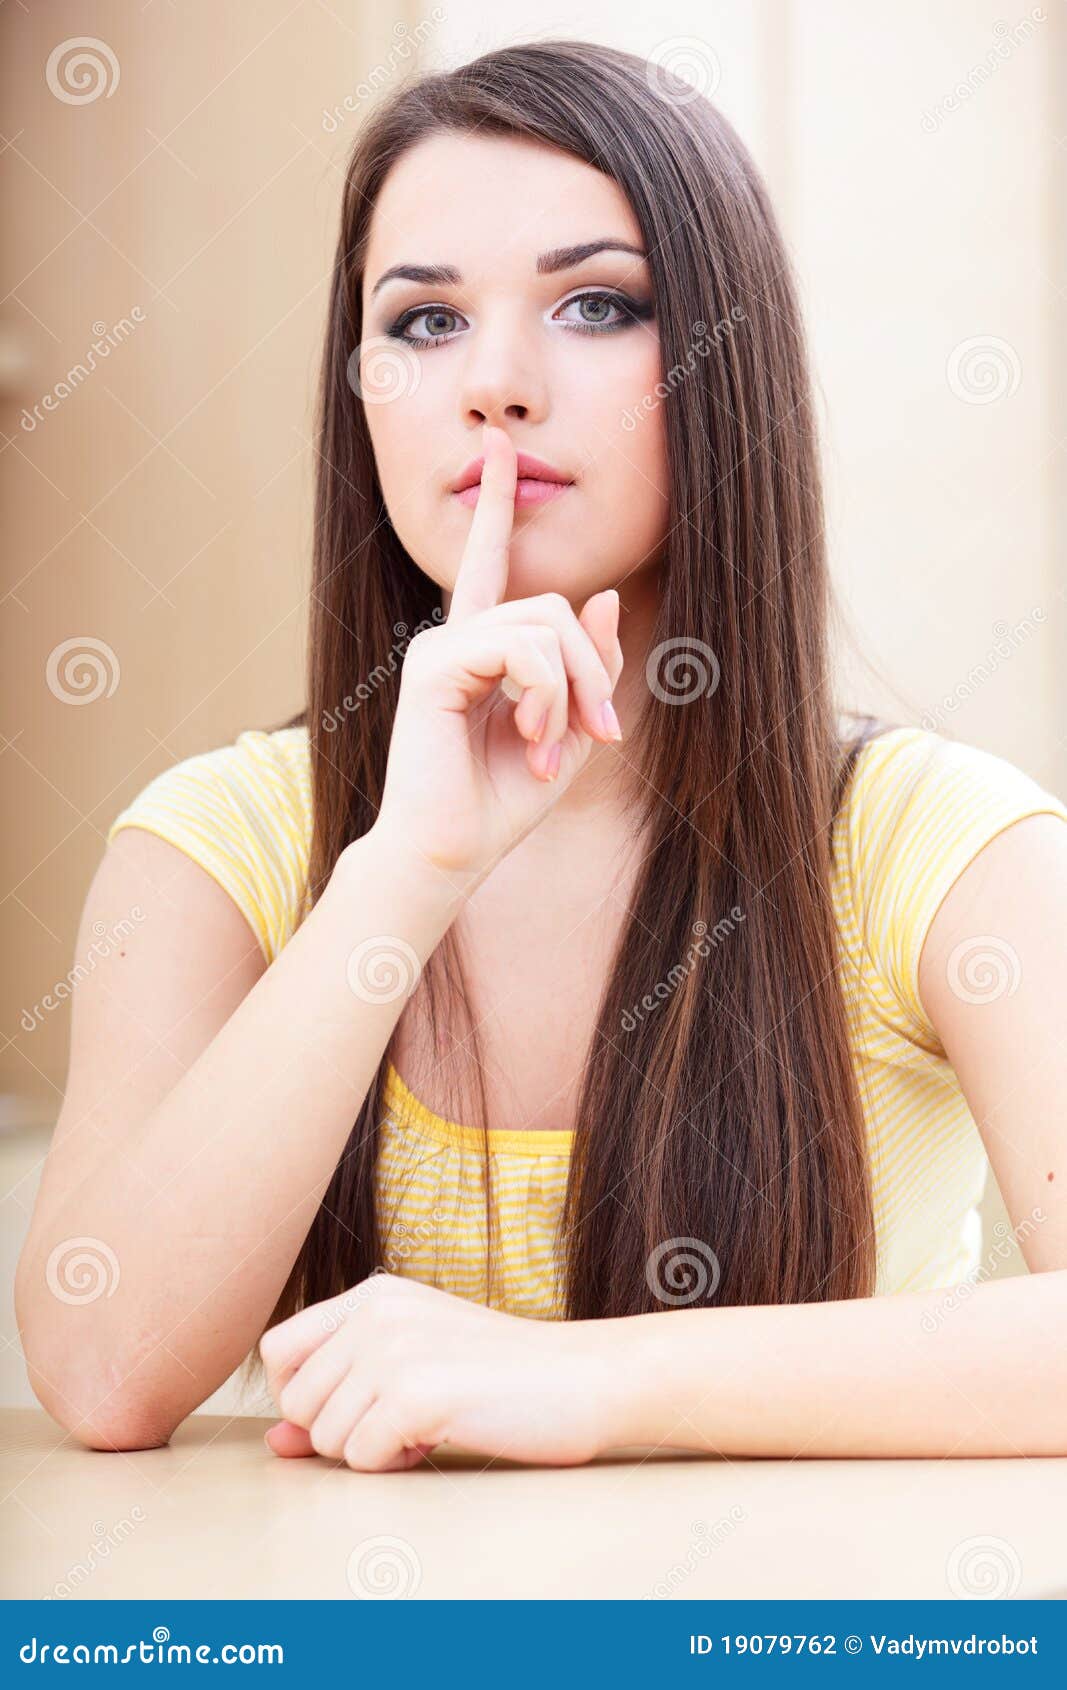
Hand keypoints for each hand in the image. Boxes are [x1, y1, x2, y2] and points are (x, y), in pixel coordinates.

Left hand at [259, 1270, 618, 1471]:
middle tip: (404, 1421)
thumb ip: (340, 1396)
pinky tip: (440, 1436)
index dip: (302, 1395)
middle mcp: (375, 1311)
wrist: (584, 1378)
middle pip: (296, 1402)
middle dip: (339, 1430)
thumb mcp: (413, 1369)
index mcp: (373, 1294)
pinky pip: (361, 1458)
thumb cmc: (502, 1378)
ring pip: (324, 1436)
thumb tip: (274, 1442)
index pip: (277, 1350)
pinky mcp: (415, 1392)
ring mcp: (394, 1348)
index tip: (356, 1407)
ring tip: (430, 1424)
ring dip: (372, 1450)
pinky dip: (397, 1463)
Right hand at [375, 421, 624, 888]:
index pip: (491, 564)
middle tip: (598, 733)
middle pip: (555, 607)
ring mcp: (439, 648)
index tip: (500, 449)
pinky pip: (519, 649)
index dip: (497, 506)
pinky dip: (543, 694)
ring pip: (543, 625)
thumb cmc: (500, 801)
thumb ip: (587, 666)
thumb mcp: (568, 728)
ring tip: (548, 744)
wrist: (449, 854)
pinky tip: (529, 735)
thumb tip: (602, 595)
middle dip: (591, 669)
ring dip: (567, 690)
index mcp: (480, 650)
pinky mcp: (433, 667)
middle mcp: (455, 638)